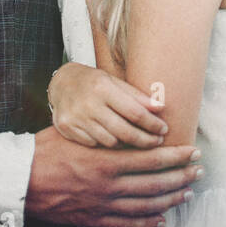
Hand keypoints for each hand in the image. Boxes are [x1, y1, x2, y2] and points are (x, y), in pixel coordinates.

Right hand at [26, 126, 202, 226]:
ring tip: (187, 193)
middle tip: (200, 171)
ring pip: (146, 206)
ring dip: (170, 199)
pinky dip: (146, 222)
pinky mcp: (93, 218)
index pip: (152, 159)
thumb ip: (105, 131)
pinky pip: (126, 223)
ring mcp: (102, 205)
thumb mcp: (77, 132)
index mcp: (106, 161)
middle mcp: (108, 186)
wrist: (18, 180)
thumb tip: (131, 121)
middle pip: (155, 183)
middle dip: (182, 177)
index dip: (177, 157)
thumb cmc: (44, 150)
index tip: (193, 151)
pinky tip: (160, 219)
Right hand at [50, 62, 167, 147]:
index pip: (135, 112)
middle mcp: (88, 104)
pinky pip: (94, 145)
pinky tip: (114, 140)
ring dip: (127, 144)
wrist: (61, 83)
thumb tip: (160, 108)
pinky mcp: (67, 129)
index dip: (152, 124)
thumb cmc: (94, 82)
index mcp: (102, 88)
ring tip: (137, 140)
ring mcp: (75, 118)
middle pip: (124, 132)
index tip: (164, 129)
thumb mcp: (115, 82)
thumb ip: (136, 96)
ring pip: (110, 142)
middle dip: (145, 140)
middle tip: (157, 142)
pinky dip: (107, 144)